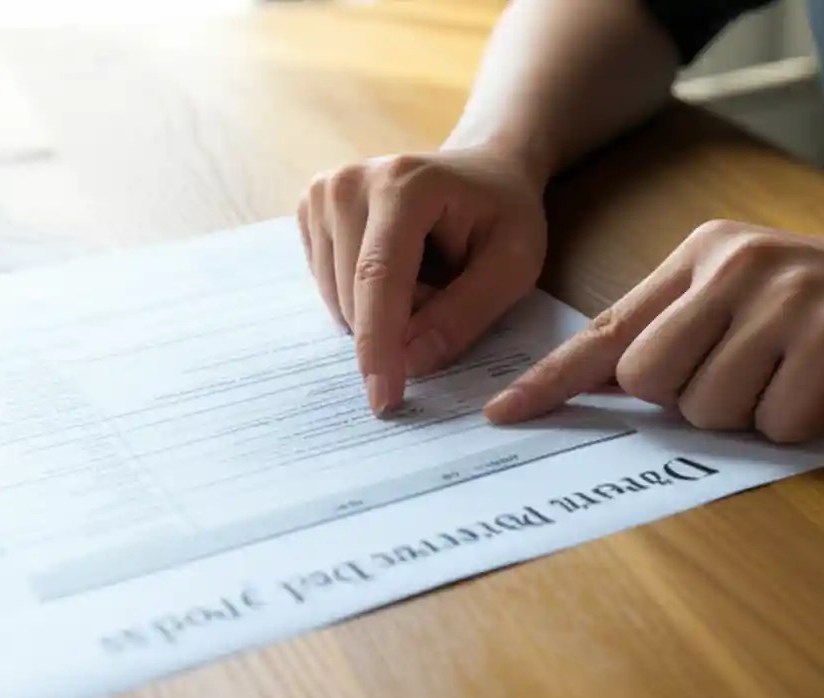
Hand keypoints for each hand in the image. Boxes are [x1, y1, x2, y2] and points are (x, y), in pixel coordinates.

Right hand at [297, 146, 546, 414]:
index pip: (378, 278)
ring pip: (337, 298)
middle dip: (397, 327)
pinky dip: (364, 300)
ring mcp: (322, 194)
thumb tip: (410, 363)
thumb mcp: (513, 266)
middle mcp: (349, 183)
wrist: (484, 170)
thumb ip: (464, 315)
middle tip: (448, 299)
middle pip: (353, 294)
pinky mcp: (310, 211)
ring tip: (429, 280)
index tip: (384, 400)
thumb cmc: (504, 215)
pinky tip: (401, 273)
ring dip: (384, 314)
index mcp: (404, 185)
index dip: (379, 345)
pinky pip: (328, 288)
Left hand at [484, 220, 823, 441]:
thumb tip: (604, 387)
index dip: (552, 378)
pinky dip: (803, 423)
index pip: (607, 328)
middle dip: (689, 402)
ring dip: (752, 415)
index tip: (505, 414)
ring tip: (800, 376)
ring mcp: (786, 294)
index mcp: (705, 254)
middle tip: (753, 377)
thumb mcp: (752, 301)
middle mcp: (736, 264)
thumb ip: (682, 332)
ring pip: (707, 409)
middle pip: (647, 379)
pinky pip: (776, 423)